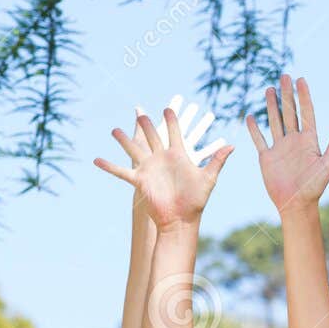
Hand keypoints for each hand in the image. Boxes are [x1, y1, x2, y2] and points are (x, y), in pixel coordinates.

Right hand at [95, 107, 232, 228]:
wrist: (182, 220)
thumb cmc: (197, 200)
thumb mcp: (208, 178)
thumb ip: (217, 160)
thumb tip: (232, 145)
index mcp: (178, 156)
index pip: (175, 133)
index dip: (172, 121)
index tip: (169, 107)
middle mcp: (162, 159)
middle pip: (152, 137)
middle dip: (146, 125)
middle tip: (141, 113)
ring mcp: (149, 169)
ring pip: (134, 150)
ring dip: (124, 141)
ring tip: (114, 130)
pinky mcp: (140, 180)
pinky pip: (121, 172)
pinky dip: (109, 166)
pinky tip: (96, 159)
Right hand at [246, 75, 328, 214]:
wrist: (296, 204)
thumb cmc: (314, 187)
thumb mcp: (328, 165)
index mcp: (309, 141)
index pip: (306, 113)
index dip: (303, 96)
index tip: (301, 80)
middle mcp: (294, 141)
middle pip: (290, 112)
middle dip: (287, 94)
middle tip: (284, 76)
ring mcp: (280, 148)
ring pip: (275, 121)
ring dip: (272, 105)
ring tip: (270, 89)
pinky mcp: (267, 157)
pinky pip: (259, 139)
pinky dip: (254, 128)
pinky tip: (251, 116)